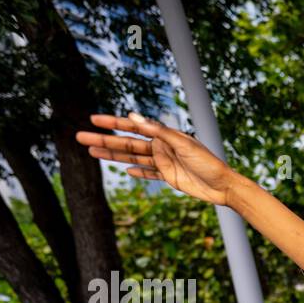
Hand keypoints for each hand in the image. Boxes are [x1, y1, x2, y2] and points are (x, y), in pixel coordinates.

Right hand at [75, 112, 240, 205]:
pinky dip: (138, 173)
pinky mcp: (169, 178)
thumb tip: (134, 117)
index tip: (93, 119)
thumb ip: (159, 132)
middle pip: (127, 143)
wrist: (223, 186)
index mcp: (164, 136)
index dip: (113, 123)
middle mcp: (161, 147)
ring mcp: (164, 163)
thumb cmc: (207, 162)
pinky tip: (126, 171)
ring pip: (133, 158)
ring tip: (92, 152)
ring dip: (113, 155)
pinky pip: (149, 174)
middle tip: (80, 137)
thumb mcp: (183, 144)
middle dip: (104, 140)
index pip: (133, 127)